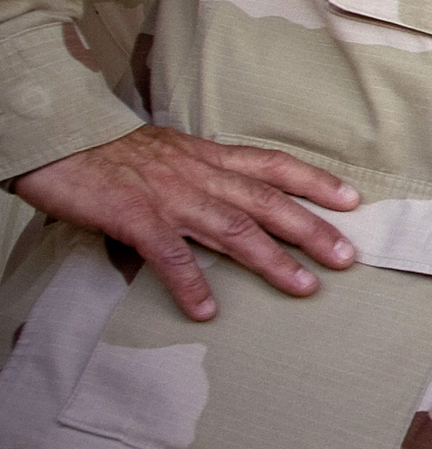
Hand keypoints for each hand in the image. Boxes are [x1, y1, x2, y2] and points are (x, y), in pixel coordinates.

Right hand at [12, 125, 358, 321]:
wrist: (63, 139)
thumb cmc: (115, 150)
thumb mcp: (172, 152)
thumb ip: (203, 174)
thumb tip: (228, 200)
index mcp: (210, 158)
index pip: (275, 166)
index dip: (316, 182)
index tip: (352, 201)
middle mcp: (201, 176)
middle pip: (269, 204)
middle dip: (312, 231)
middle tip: (347, 257)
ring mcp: (172, 198)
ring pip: (234, 231)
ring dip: (272, 262)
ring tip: (304, 287)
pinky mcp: (137, 219)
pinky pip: (170, 256)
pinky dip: (190, 283)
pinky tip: (207, 309)